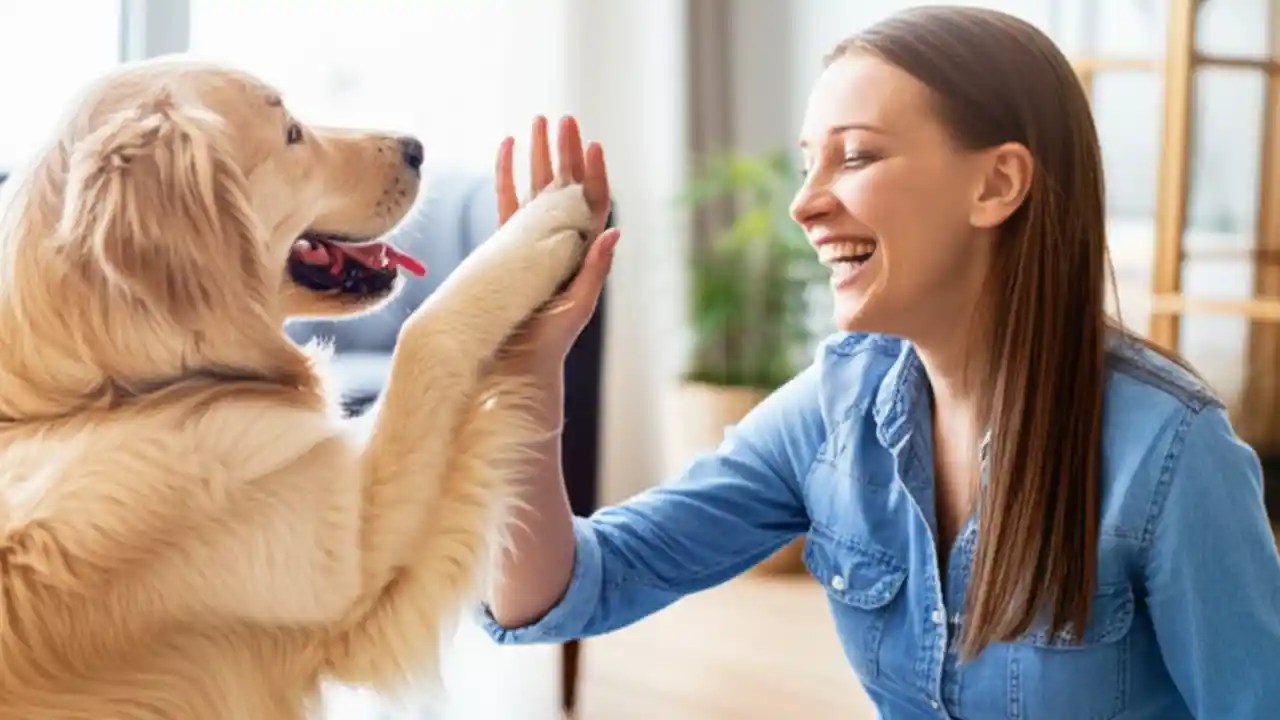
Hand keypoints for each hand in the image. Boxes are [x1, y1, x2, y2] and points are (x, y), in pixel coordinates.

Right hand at [493, 116, 619, 372]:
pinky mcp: (507, 246)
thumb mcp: (578, 304)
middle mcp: (560, 241)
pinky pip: (508, 202)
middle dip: (564, 152)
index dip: (594, 174)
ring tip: (536, 121)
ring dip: (537, 155)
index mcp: (582, 252)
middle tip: (563, 118)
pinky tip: (505, 149)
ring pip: (537, 188)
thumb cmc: (551, 339)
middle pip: (565, 187)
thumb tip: (614, 230)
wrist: (516, 360)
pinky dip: (507, 174)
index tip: (592, 145)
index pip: (593, 203)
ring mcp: (533, 241)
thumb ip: (594, 268)